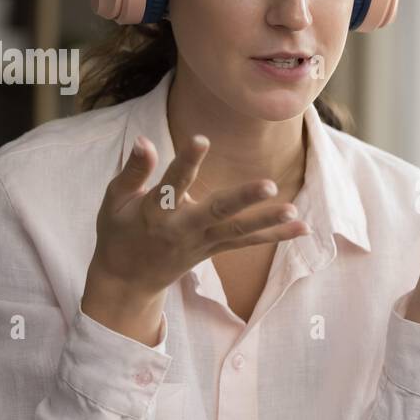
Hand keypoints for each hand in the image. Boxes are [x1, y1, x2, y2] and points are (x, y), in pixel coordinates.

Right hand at [81, 133, 310, 343]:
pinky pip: (248, 243)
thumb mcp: (115, 200)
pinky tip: (304, 228)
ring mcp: (202, 242)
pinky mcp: (214, 250)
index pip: (172, 185)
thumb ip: (134, 171)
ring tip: (294, 210)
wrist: (127, 281)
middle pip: (216, 212)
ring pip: (238, 232)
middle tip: (270, 185)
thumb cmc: (119, 232)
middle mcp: (182, 229)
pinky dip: (276, 235)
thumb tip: (145, 140)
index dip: (186, 162)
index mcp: (155, 213)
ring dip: (267, 221)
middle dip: (243, 198)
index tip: (201, 139)